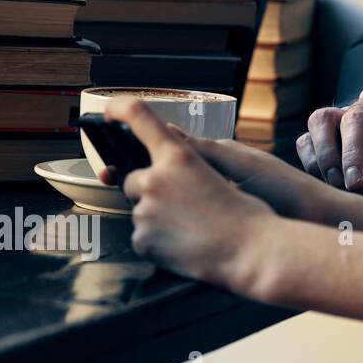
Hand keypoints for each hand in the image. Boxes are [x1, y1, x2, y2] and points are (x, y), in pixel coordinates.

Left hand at [100, 97, 277, 292]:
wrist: (253, 254)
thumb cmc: (249, 212)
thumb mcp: (229, 171)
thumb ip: (195, 155)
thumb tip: (172, 138)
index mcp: (180, 156)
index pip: (138, 115)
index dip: (119, 108)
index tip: (109, 112)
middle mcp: (154, 180)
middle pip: (135, 178)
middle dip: (152, 189)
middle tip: (187, 205)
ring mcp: (145, 212)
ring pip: (141, 210)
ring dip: (160, 217)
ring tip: (195, 228)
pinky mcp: (142, 240)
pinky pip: (144, 236)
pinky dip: (160, 240)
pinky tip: (187, 244)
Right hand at [297, 83, 362, 198]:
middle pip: (354, 118)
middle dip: (353, 154)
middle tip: (357, 186)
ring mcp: (343, 111)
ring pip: (321, 120)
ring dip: (326, 155)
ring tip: (339, 185)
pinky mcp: (323, 130)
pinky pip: (306, 139)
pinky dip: (310, 161)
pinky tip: (326, 183)